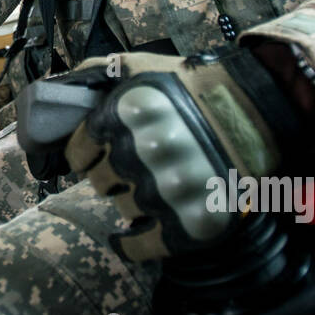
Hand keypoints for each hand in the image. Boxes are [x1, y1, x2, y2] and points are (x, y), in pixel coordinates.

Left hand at [18, 49, 313, 260]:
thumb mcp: (142, 67)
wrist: (260, 109)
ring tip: (157, 185)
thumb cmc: (194, 85)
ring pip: (123, 210)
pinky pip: (142, 247)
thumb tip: (54, 88)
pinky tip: (128, 238)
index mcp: (125, 114)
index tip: (98, 155)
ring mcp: (167, 190)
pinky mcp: (190, 221)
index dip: (86, 154)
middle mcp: (142, 152)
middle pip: (99, 182)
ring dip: (134, 200)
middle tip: (135, 167)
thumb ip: (94, 74)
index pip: (78, 151)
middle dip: (112, 175)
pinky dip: (131, 245)